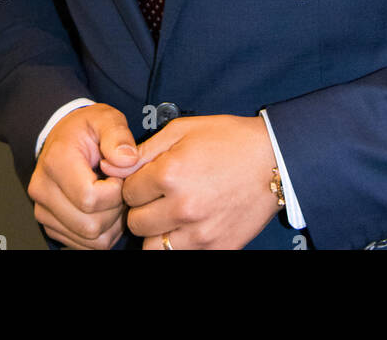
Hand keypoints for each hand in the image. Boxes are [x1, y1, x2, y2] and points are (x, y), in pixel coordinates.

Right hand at [28, 103, 138, 248]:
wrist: (63, 136)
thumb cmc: (85, 129)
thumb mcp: (105, 118)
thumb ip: (118, 134)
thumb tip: (127, 159)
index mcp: (56, 162)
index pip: (90, 198)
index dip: (116, 191)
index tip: (119, 173)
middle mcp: (43, 190)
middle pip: (91, 225)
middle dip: (116, 209)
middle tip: (118, 185)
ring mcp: (44, 211)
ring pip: (90, 239)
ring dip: (111, 223)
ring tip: (112, 196)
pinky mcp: (51, 225)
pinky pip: (85, 245)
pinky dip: (102, 232)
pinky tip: (104, 208)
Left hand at [105, 114, 281, 249]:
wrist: (274, 160)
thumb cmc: (228, 140)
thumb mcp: (183, 130)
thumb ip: (144, 150)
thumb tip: (112, 166)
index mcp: (171, 174)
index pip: (127, 192)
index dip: (134, 183)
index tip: (147, 178)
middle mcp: (182, 208)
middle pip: (136, 223)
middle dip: (141, 208)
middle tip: (157, 196)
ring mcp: (200, 234)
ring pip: (153, 248)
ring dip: (156, 232)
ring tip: (170, 214)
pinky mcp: (217, 249)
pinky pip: (182, 256)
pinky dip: (179, 244)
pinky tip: (189, 226)